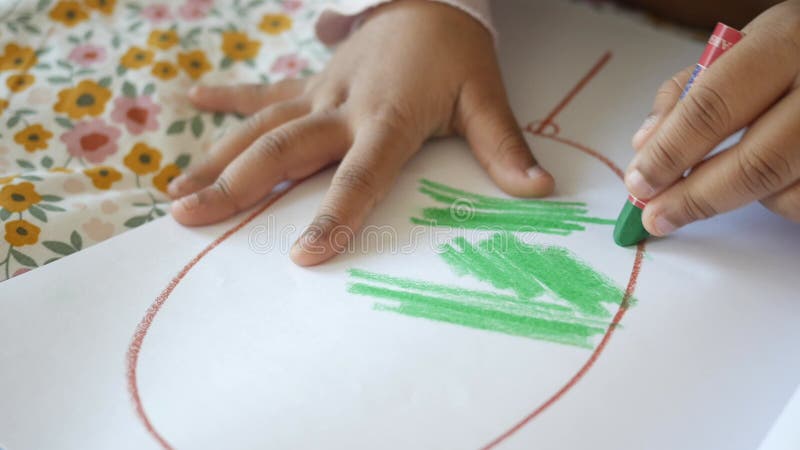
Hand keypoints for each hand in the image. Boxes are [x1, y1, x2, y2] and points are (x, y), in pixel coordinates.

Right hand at [168, 0, 552, 265]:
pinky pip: (264, 93)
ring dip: (216, 159)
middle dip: (236, 187)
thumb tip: (539, 191)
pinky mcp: (312, 81)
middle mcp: (343, 106)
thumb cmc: (459, 52)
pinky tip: (191, 102)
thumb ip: (503, 146)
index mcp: (389, 118)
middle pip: (285, 151)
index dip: (333, 216)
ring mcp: (320, 91)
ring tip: (176, 192)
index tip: (302, 257)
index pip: (359, 175)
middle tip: (189, 219)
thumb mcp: (486, 96)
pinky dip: (228, 101)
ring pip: (261, 128)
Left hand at [627, 0, 799, 235]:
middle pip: (755, 163)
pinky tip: (769, 180)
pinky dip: (778, 201)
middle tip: (656, 217)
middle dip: (694, 198)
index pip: (713, 106)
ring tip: (720, 183)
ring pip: (786, 191)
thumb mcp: (745, 49)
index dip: (669, 153)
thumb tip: (643, 146)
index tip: (638, 183)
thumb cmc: (792, 56)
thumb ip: (690, 92)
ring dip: (738, 198)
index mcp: (786, 40)